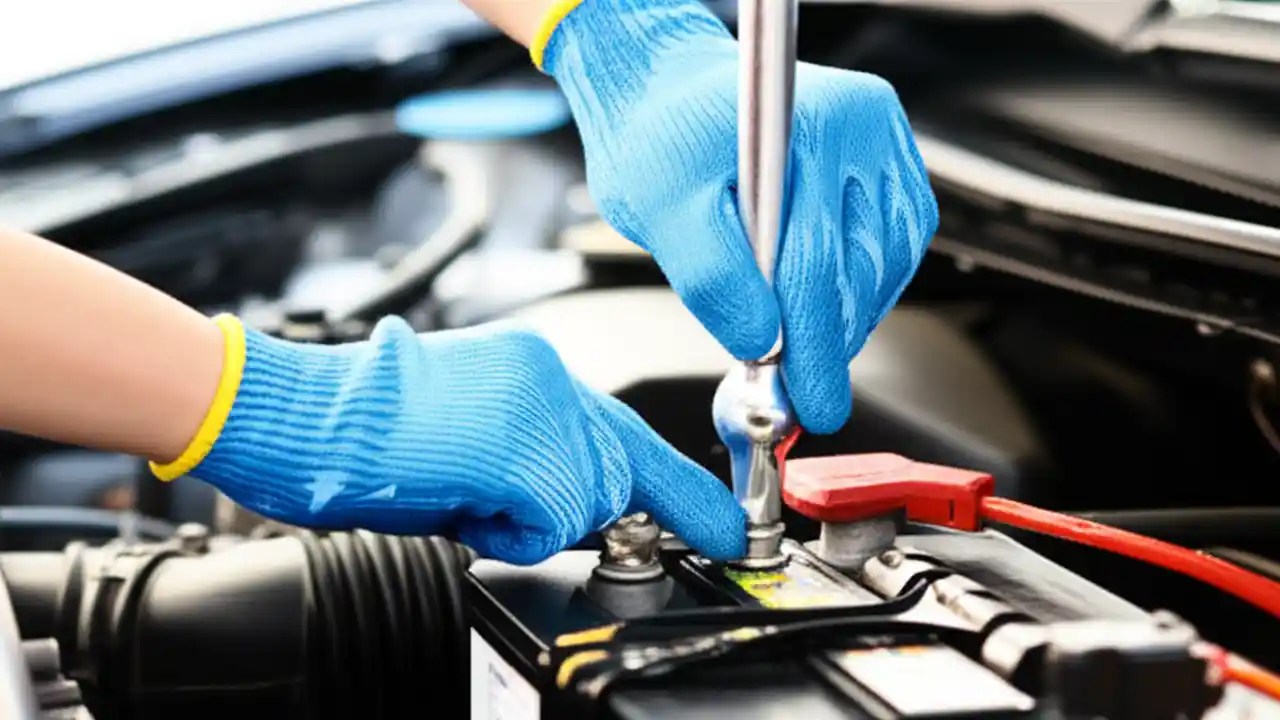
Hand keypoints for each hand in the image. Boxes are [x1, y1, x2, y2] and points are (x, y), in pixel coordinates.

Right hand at [175, 316, 745, 564]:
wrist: (298, 412)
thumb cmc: (362, 427)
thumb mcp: (467, 429)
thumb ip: (531, 454)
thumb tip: (564, 500)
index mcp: (536, 365)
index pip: (628, 431)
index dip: (681, 486)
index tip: (725, 521)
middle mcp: (550, 375)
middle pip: (615, 472)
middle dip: (571, 508)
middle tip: (497, 505)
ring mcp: (541, 405)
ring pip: (587, 500)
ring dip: (528, 520)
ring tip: (458, 490)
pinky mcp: (523, 444)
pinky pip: (552, 520)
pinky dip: (509, 533)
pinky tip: (456, 499)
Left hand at [541, 0, 938, 433]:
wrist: (668, 85)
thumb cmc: (659, 138)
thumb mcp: (660, 210)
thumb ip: (712, 278)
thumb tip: (762, 342)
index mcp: (805, 131)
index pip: (818, 268)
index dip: (816, 351)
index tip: (815, 405)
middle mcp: (859, 126)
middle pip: (861, 270)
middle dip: (830, 340)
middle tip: (800, 386)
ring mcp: (882, 138)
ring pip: (888, 264)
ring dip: (851, 314)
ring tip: (806, 338)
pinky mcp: (891, 156)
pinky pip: (899, 242)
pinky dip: (868, 283)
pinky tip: (830, 298)